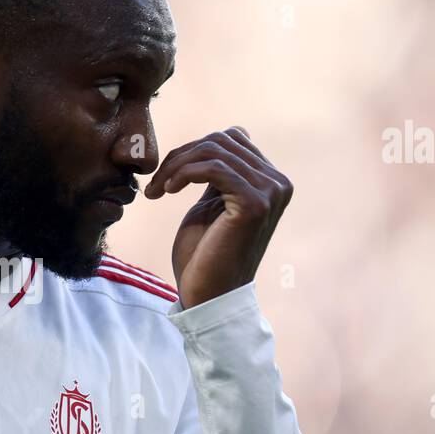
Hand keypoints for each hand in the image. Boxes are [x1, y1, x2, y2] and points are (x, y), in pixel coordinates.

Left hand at [143, 127, 292, 307]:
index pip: (231, 139)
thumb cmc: (205, 255)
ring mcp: (270, 192)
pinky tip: (167, 190)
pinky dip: (183, 173)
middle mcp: (278, 183)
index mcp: (271, 181)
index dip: (192, 151)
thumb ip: (220, 174)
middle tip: (156, 184)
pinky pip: (214, 167)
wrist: (208, 296)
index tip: (166, 177)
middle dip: (181, 156)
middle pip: (221, 140)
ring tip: (158, 189)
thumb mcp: (212, 204)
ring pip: (215, 151)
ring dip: (177, 165)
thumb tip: (224, 137)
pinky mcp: (255, 204)